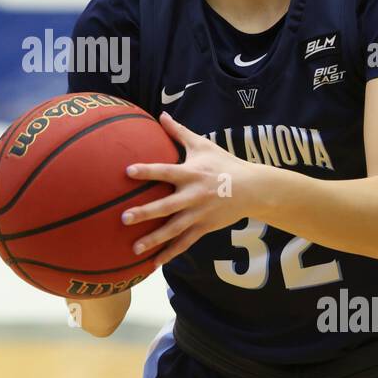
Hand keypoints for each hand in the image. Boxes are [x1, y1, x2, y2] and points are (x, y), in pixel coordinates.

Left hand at [123, 111, 257, 267]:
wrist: (253, 188)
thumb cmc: (223, 163)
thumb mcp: (203, 145)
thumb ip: (179, 132)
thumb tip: (161, 114)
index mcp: (191, 173)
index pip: (165, 171)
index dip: (147, 171)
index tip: (128, 171)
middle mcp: (194, 195)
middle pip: (166, 205)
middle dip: (145, 213)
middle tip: (124, 218)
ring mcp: (199, 214)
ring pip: (174, 229)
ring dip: (154, 239)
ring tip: (134, 249)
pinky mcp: (204, 227)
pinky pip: (185, 243)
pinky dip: (170, 253)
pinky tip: (154, 263)